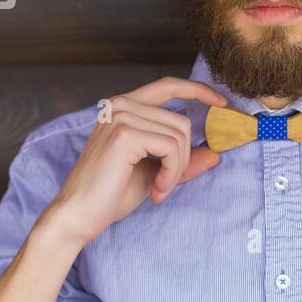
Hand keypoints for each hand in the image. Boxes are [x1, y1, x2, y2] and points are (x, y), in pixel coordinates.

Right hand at [43, 76, 226, 246]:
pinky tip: (156, 190)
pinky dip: (171, 173)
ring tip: (159, 188)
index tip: (221, 103)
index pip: (168, 86)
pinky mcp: (124, 134)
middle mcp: (120, 104)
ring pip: (180, 135)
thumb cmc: (111, 194)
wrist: (80, 215)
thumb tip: (215, 153)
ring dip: (176, 169)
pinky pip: (171, 148)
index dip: (197, 90)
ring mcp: (120, 116)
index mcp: (124, 107)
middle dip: (183, 158)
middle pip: (181, 120)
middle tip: (166, 185)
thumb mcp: (155, 172)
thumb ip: (182, 160)